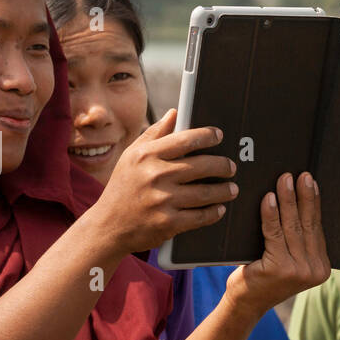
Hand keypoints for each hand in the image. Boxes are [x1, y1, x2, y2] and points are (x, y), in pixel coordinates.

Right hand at [94, 108, 237, 254]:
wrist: (107, 226)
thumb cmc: (122, 187)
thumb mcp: (131, 157)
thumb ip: (154, 134)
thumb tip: (174, 113)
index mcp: (146, 155)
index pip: (186, 139)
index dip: (207, 136)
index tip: (219, 136)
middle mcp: (154, 176)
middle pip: (202, 165)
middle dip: (223, 165)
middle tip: (231, 167)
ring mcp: (162, 200)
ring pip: (205, 192)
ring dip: (224, 190)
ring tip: (232, 188)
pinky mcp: (168, 223)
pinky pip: (200, 216)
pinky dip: (214, 212)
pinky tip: (219, 208)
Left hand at [225, 171, 329, 314]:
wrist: (245, 304)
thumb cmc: (262, 276)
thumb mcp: (286, 259)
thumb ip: (295, 241)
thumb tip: (294, 200)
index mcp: (321, 266)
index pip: (317, 228)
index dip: (314, 202)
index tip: (310, 181)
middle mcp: (314, 269)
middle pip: (307, 224)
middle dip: (303, 196)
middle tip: (300, 174)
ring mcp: (299, 270)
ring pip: (292, 226)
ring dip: (288, 200)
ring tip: (284, 180)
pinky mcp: (280, 268)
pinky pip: (274, 234)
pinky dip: (271, 214)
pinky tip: (269, 199)